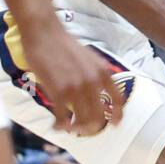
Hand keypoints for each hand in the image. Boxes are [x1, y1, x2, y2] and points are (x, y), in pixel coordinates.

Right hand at [19, 18, 122, 134]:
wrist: (45, 33)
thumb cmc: (65, 45)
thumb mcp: (91, 59)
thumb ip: (96, 75)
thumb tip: (98, 94)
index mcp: (103, 73)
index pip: (118, 100)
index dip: (118, 115)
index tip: (114, 124)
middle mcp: (93, 82)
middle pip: (99, 117)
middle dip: (91, 127)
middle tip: (83, 130)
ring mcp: (76, 88)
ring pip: (82, 121)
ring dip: (75, 129)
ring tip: (68, 128)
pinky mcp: (58, 91)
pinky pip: (62, 117)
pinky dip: (60, 126)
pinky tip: (56, 126)